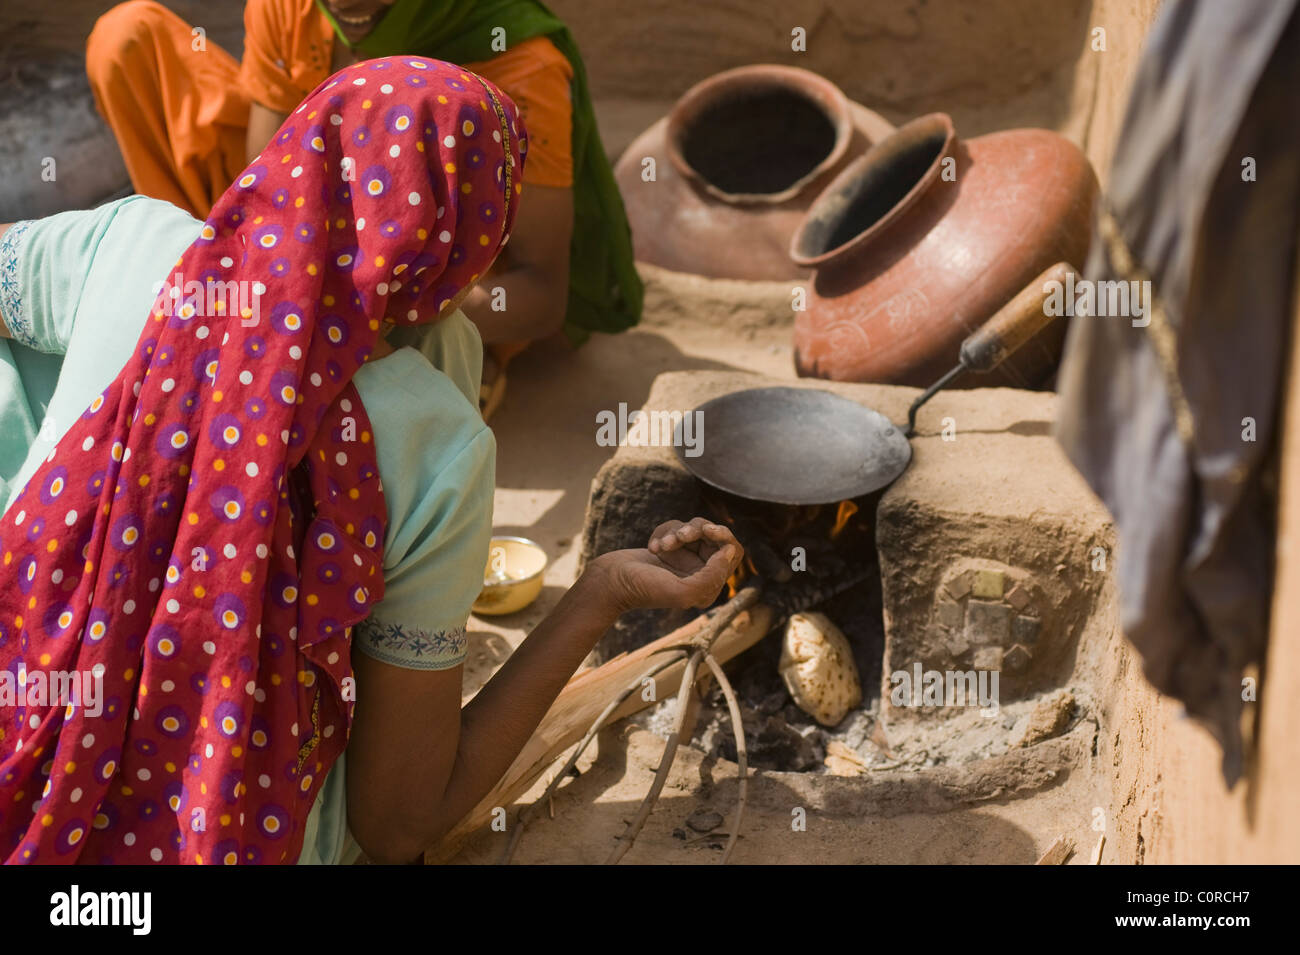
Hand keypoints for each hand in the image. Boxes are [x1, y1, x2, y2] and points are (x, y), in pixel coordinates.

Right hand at [586, 518, 744, 616]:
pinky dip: (664, 532)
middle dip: (698, 530)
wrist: (611, 581)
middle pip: (716, 536)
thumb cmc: (644, 589)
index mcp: (708, 588)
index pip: (732, 554)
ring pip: (696, 528)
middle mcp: (699, 573)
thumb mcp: (683, 591)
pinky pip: (677, 527)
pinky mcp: (669, 548)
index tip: (707, 532)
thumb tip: (729, 552)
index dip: (724, 538)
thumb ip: (712, 576)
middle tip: (681, 535)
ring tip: (660, 546)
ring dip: (677, 531)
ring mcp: (684, 559)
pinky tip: (652, 547)